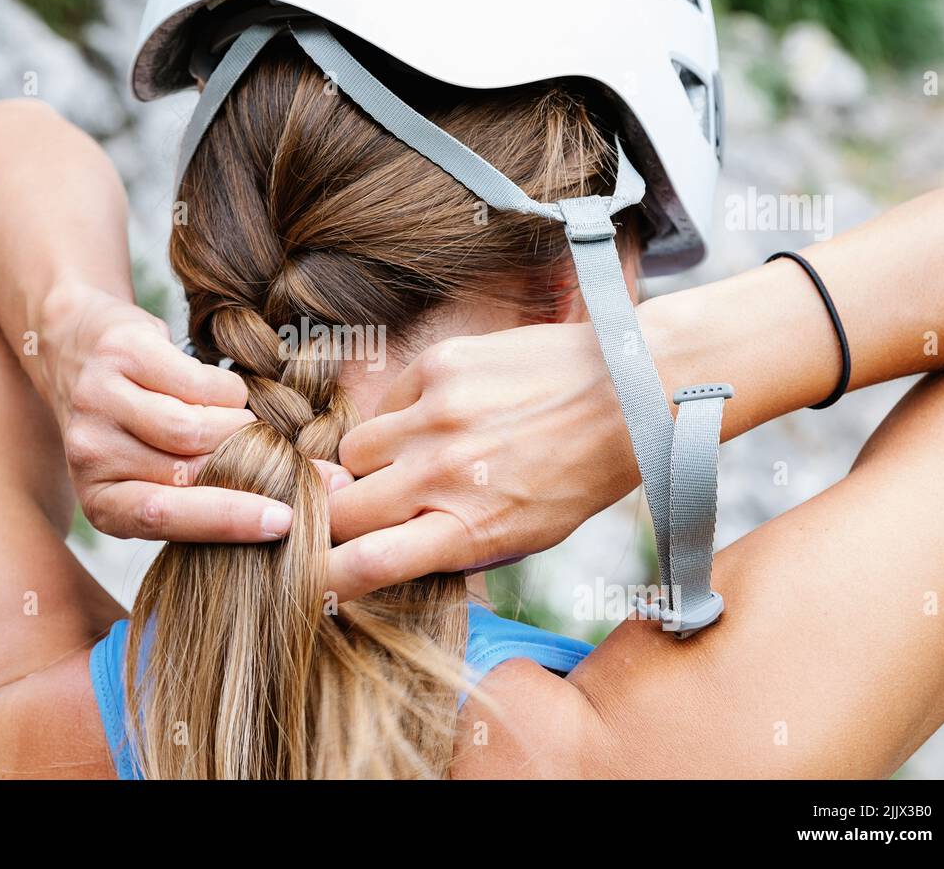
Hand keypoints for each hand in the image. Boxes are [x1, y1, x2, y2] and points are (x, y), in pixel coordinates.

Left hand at [39, 281, 300, 542]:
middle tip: (275, 458)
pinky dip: (228, 391)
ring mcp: (99, 401)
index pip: (162, 517)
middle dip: (247, 467)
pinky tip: (222, 393)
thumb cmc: (132, 428)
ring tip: (240, 423)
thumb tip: (286, 517)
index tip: (282, 520)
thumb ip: (200, 502)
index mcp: (101, 503)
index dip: (227, 520)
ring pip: (194, 428)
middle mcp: (89, 455)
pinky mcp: (122, 353)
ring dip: (236, 426)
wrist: (76, 348)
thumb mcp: (153, 479)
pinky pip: (198, 383)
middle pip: (189, 471)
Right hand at [327, 322, 640, 599]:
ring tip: (413, 458)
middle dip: (341, 517)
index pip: (368, 563)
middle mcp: (446, 474)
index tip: (317, 576)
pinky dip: (401, 418)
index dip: (327, 576)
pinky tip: (442, 416)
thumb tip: (382, 551)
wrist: (627, 389)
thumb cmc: (577, 473)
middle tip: (362, 510)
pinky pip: (386, 404)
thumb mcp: (524, 534)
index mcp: (471, 529)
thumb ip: (452, 545)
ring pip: (351, 453)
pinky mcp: (439, 366)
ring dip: (368, 465)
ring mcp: (438, 416)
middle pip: (341, 509)